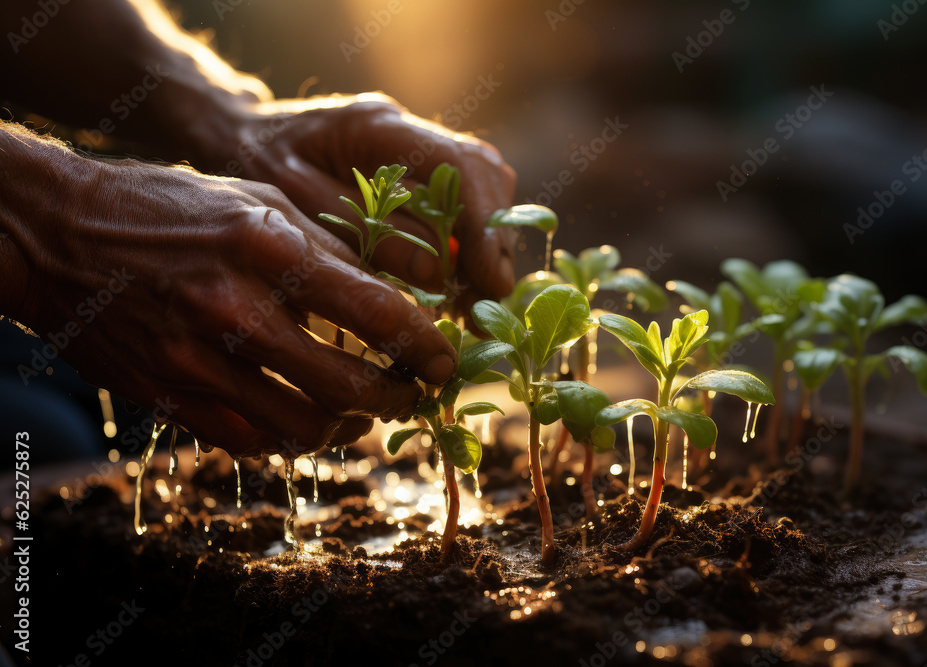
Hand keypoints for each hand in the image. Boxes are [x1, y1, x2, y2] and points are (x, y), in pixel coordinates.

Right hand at [14, 150, 457, 457]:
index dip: (426, 345)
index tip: (446, 360)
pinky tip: (310, 419)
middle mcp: (234, 309)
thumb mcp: (255, 201)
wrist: (57, 234)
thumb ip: (324, 250)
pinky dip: (294, 438)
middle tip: (414, 393)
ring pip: (304, 426)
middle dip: (398, 398)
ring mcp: (197, 360)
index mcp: (266, 249)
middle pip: (349, 385)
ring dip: (350, 426)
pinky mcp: (170, 395)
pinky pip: (252, 441)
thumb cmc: (168, 206)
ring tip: (365, 410)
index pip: (377, 312)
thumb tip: (392, 296)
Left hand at [194, 94, 516, 309]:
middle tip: (487, 300)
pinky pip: (463, 191)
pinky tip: (461, 272)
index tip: (490, 282)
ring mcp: (412, 139)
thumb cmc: (251, 167)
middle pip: (481, 173)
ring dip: (488, 237)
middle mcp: (403, 126)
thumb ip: (364, 233)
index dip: (483, 226)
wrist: (231, 131)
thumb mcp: (294, 204)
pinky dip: (471, 232)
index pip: (456, 166)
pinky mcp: (412, 160)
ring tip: (478, 294)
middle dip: (493, 240)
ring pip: (481, 180)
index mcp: (373, 127)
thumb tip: (434, 273)